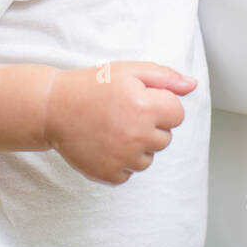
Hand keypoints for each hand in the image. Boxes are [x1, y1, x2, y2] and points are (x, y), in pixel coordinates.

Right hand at [43, 62, 194, 184]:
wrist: (54, 109)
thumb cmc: (92, 86)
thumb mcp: (128, 71)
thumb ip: (164, 77)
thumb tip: (192, 85)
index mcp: (146, 107)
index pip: (177, 114)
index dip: (160, 105)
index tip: (139, 100)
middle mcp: (138, 135)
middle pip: (165, 138)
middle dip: (150, 126)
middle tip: (123, 114)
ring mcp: (124, 158)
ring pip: (149, 158)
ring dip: (137, 146)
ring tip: (113, 129)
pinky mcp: (110, 175)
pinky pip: (130, 172)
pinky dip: (121, 162)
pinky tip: (105, 144)